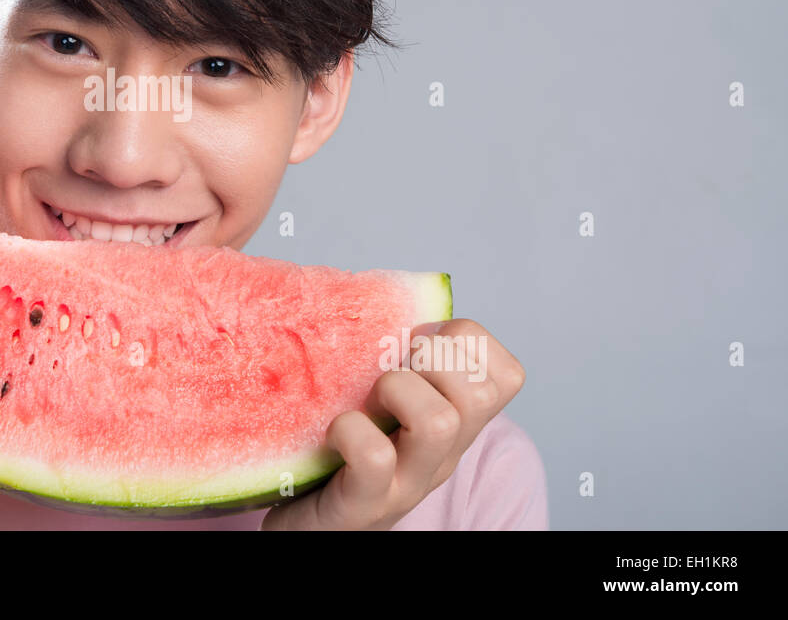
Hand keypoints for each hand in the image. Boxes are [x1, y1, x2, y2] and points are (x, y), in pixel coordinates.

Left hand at [261, 318, 524, 529]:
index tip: (417, 341)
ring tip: (367, 400)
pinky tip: (333, 431)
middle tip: (391, 369)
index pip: (507, 372)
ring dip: (396, 390)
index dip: (466, 338)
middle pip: (480, 392)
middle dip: (432, 359)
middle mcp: (442, 456)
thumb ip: (386, 353)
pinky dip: (351, 431)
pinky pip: (375, 458)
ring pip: (439, 422)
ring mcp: (408, 485)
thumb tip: (364, 288)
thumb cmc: (339, 453)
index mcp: (453, 423)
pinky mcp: (364, 508)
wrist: (310, 529)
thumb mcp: (378, 401)